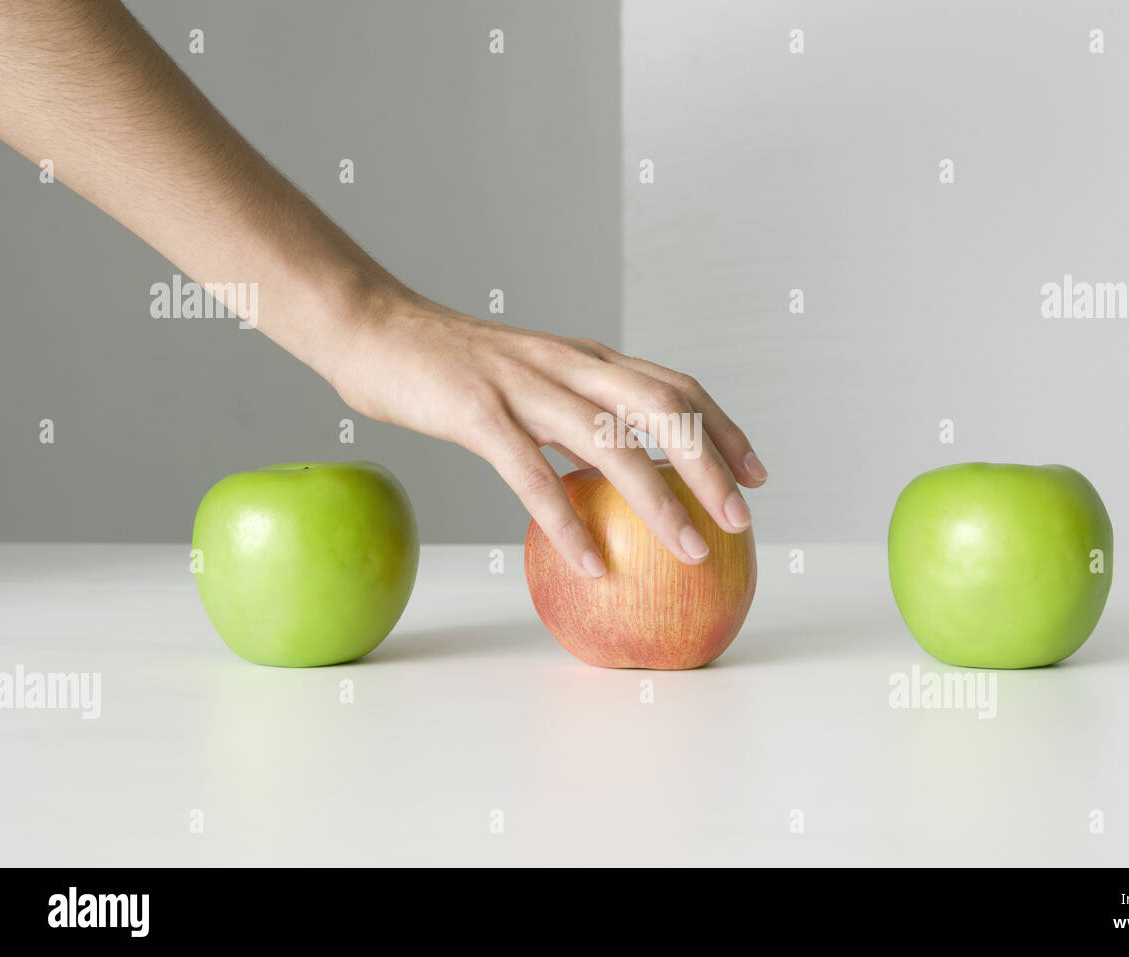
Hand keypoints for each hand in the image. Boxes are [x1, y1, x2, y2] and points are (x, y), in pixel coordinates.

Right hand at [330, 289, 767, 577]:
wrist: (372, 328)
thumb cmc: (450, 366)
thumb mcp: (531, 383)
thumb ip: (576, 417)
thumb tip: (616, 471)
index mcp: (586, 358)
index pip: (676, 386)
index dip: (724, 429)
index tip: (756, 475)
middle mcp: (568, 364)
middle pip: (662, 408)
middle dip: (711, 464)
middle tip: (741, 520)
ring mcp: (523, 385)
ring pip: (609, 441)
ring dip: (657, 499)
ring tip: (689, 550)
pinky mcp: (475, 411)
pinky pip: (530, 473)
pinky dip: (566, 521)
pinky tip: (591, 563)